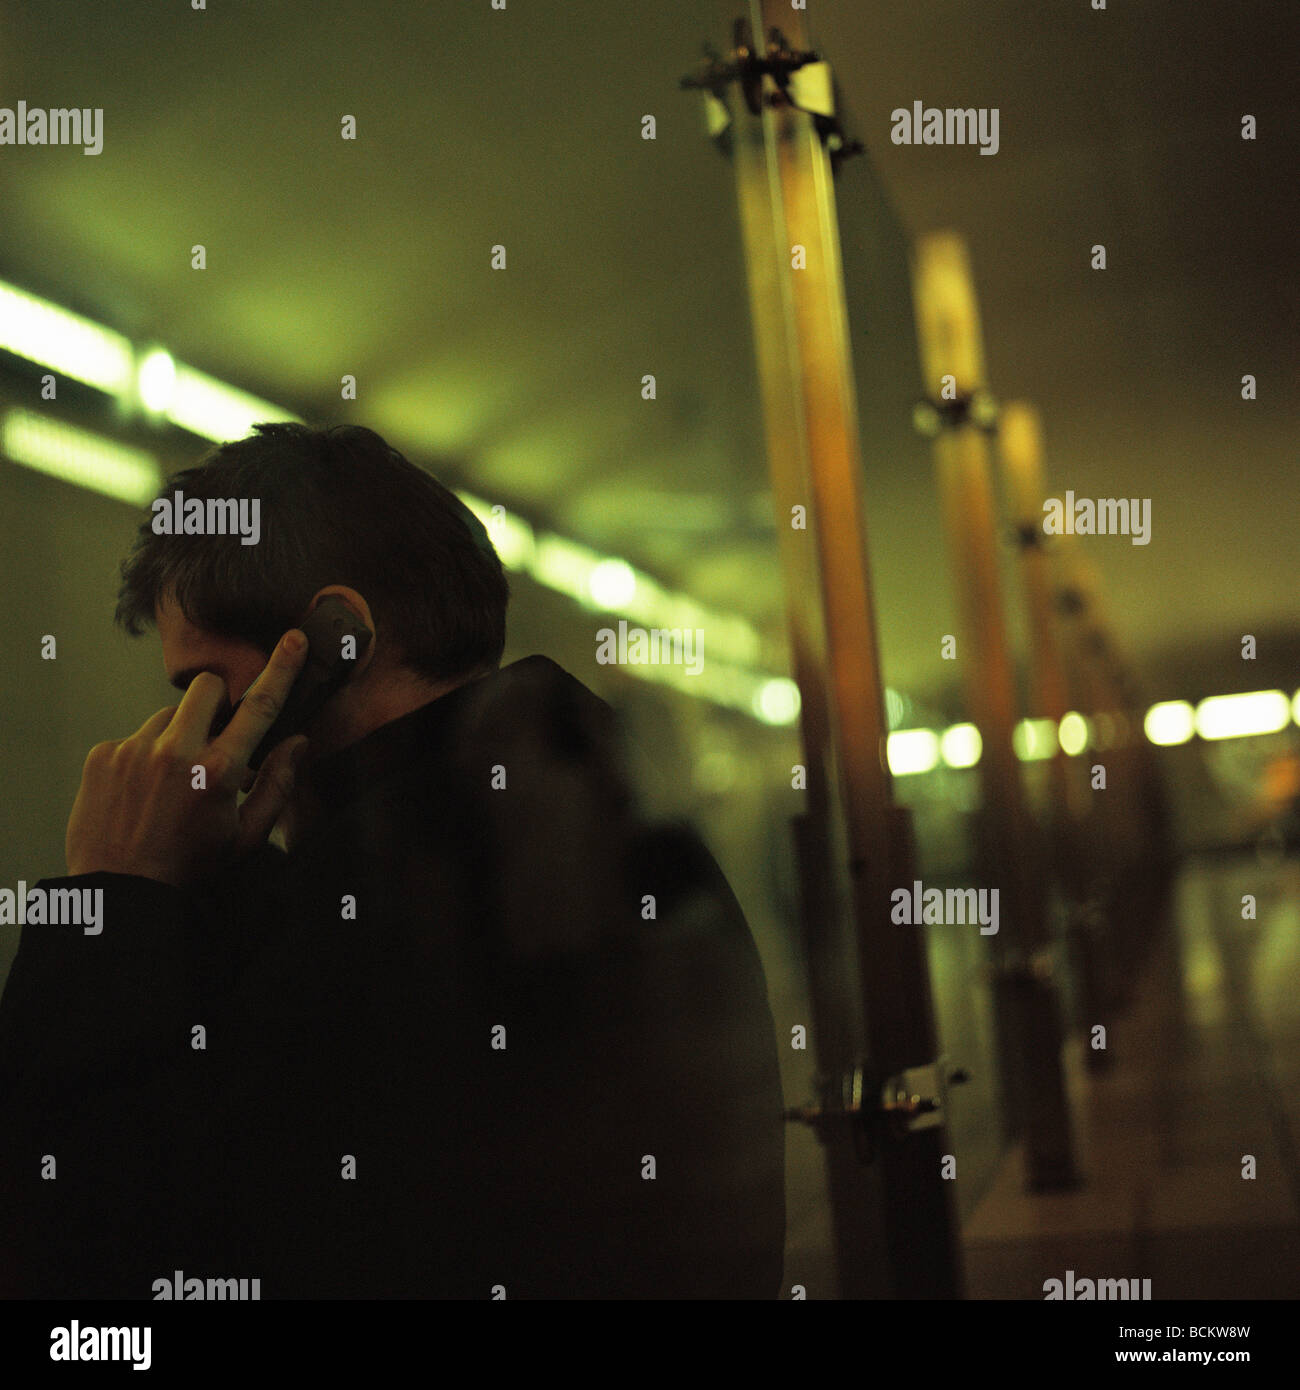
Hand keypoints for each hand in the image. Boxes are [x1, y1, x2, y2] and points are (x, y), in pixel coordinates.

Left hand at [65, 630, 310, 885]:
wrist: (120, 894)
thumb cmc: (190, 869)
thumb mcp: (246, 838)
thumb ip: (278, 786)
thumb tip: (299, 743)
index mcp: (217, 772)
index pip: (258, 707)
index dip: (280, 669)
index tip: (292, 640)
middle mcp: (175, 753)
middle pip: (205, 688)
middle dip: (217, 702)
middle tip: (215, 738)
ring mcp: (134, 751)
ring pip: (168, 715)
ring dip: (178, 735)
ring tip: (172, 781)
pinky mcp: (104, 756)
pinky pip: (134, 737)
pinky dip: (144, 756)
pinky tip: (143, 791)